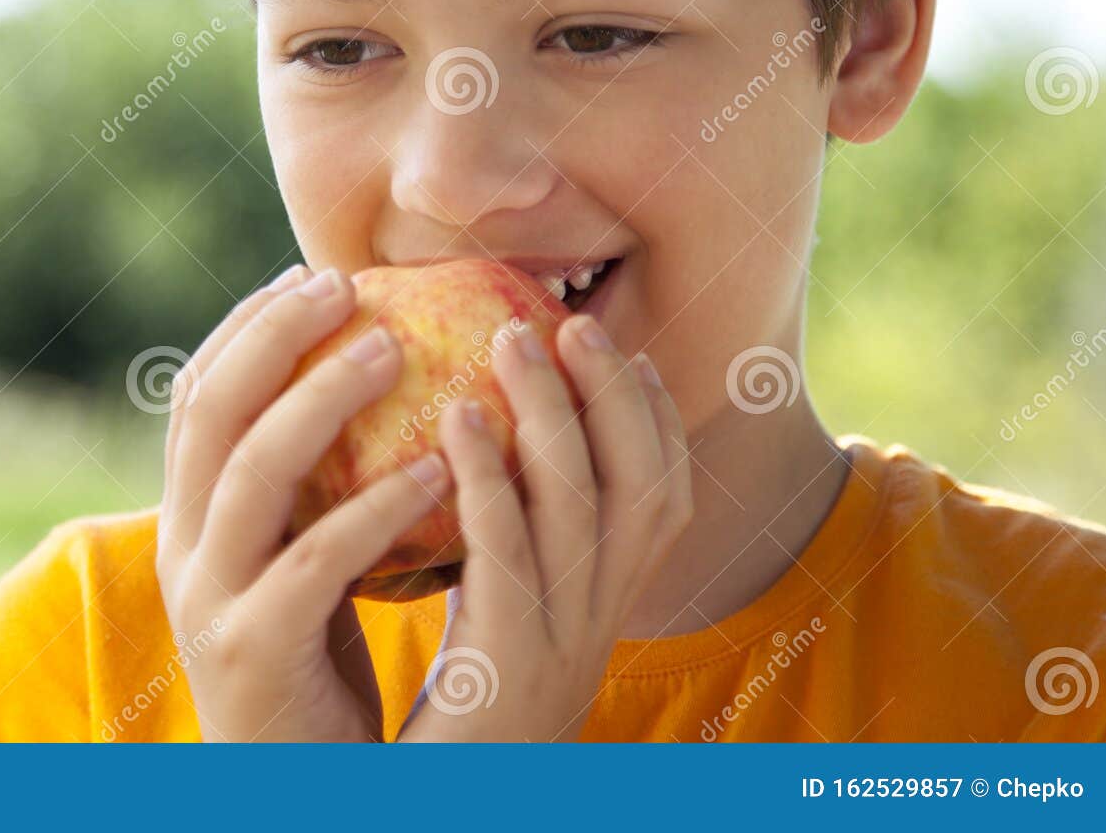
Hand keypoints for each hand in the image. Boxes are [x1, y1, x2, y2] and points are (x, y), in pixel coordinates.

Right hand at [155, 265, 451, 741]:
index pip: (197, 396)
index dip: (244, 327)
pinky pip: (316, 562)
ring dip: (320, 398)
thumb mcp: (298, 558)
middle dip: (271, 336)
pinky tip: (437, 469)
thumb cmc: (315, 659)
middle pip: (211, 413)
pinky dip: (374, 507)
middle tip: (344, 283)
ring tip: (392, 348)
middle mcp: (182, 548)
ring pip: (251, 471)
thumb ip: (314, 487)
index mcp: (189, 518)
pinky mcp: (254, 649)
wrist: (292, 781)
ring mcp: (209, 599)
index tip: (308, 273)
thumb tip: (379, 387)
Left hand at [398, 313, 691, 741]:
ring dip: (550, 413)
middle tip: (571, 321)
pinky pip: (505, 553)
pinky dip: (488, 477)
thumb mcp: (507, 617)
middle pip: (637, 488)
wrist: (441, 807)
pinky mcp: (502, 658)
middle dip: (614, 395)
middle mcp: (601, 620)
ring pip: (581, 508)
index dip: (656, 420)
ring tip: (511, 337)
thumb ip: (514, 541)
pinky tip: (457, 418)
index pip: (664, 499)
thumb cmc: (458, 709)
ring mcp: (559, 641)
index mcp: (608, 605)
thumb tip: (482, 432)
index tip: (628, 352)